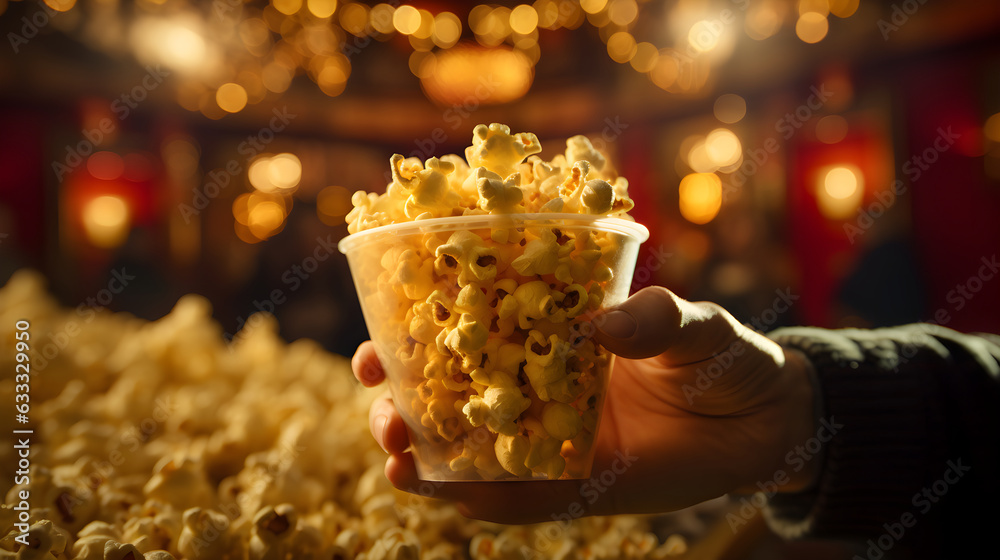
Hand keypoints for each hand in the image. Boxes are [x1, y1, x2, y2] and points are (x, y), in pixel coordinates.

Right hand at [352, 286, 816, 523]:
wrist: (761, 419)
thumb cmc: (718, 356)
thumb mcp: (690, 325)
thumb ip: (654, 317)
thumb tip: (599, 328)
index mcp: (544, 340)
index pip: (465, 338)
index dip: (412, 341)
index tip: (375, 343)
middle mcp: (534, 392)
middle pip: (449, 402)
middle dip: (401, 406)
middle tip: (381, 408)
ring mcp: (549, 444)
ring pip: (470, 456)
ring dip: (424, 459)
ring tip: (397, 456)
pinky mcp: (574, 489)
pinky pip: (519, 500)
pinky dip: (481, 501)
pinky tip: (447, 494)